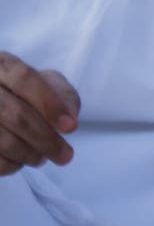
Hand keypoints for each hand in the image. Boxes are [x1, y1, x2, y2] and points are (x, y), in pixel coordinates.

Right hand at [0, 52, 79, 175]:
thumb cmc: (24, 91)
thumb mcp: (47, 82)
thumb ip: (64, 94)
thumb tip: (71, 116)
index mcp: (2, 65)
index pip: (25, 79)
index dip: (50, 103)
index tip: (71, 127)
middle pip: (17, 114)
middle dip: (46, 138)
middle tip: (66, 156)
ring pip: (3, 140)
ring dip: (30, 154)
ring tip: (44, 157)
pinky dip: (12, 165)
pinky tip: (22, 161)